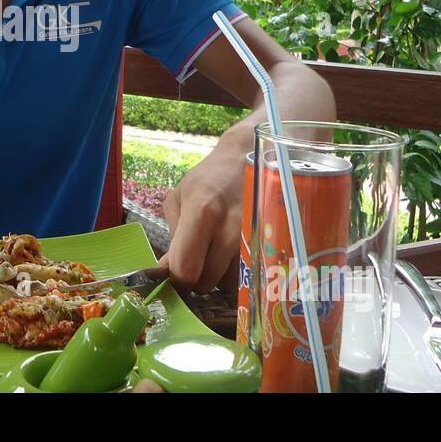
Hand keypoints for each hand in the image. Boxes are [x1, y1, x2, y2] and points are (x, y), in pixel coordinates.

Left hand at [158, 144, 244, 294]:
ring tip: (218, 252)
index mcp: (203, 212)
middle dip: (197, 277)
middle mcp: (233, 227)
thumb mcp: (180, 199)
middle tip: (197, 260)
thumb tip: (167, 273)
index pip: (186, 269)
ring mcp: (256, 237)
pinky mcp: (273, 244)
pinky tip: (235, 253)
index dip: (177, 279)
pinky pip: (249, 277)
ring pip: (230, 283)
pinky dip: (239, 272)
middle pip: (208, 281)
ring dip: (219, 276)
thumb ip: (173, 239)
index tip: (176, 275)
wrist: (251, 157)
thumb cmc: (210, 179)